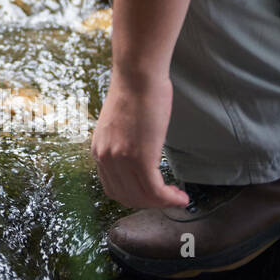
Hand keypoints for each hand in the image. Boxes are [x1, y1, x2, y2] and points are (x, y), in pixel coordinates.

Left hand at [91, 71, 188, 209]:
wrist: (137, 76)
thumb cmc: (135, 92)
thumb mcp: (120, 125)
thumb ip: (124, 143)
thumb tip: (140, 156)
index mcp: (98, 150)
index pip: (113, 188)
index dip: (135, 197)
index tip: (153, 194)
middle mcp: (105, 158)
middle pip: (127, 197)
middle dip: (150, 203)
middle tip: (169, 198)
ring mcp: (120, 159)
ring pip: (142, 197)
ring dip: (163, 203)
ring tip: (178, 197)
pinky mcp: (139, 158)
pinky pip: (155, 191)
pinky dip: (170, 199)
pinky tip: (181, 197)